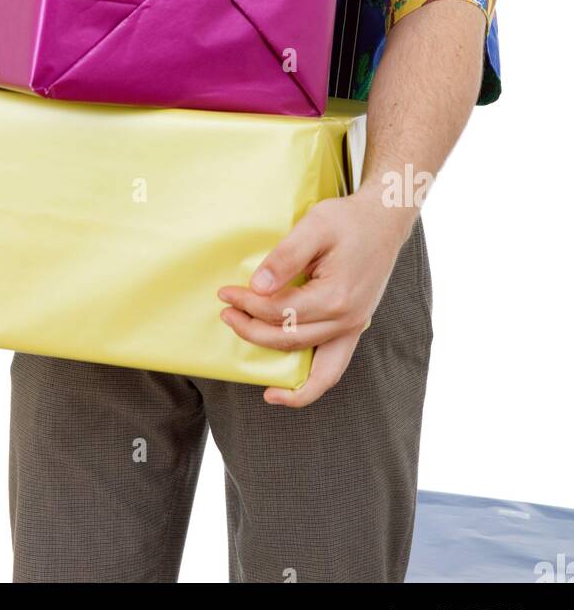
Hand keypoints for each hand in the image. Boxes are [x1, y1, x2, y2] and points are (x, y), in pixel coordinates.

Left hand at [217, 186, 416, 407]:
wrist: (384, 220)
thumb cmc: (349, 220)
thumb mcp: (314, 225)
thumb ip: (285, 256)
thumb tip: (257, 286)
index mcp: (336, 296)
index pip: (280, 311)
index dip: (247, 304)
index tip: (226, 292)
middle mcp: (348, 320)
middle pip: (288, 339)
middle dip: (250, 329)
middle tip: (226, 312)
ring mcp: (353, 328)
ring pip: (309, 364)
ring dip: (273, 356)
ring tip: (244, 338)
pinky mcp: (353, 328)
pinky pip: (331, 370)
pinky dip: (308, 386)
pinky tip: (282, 389)